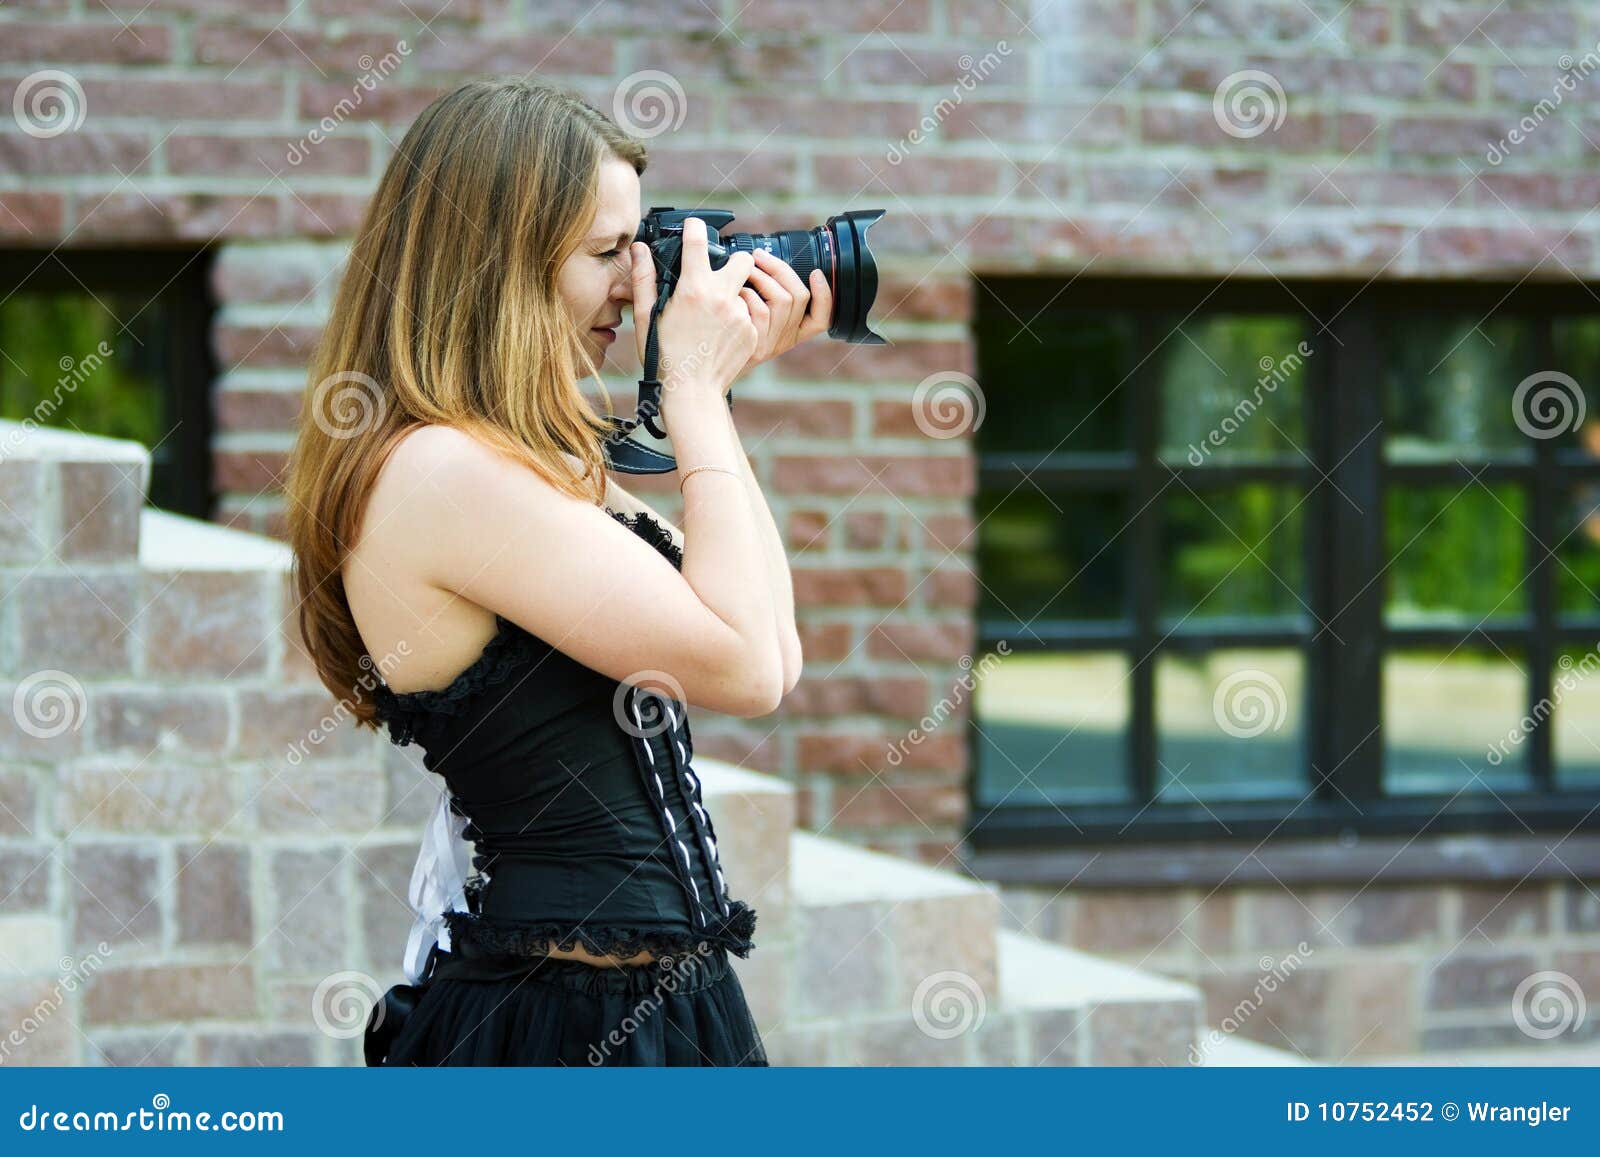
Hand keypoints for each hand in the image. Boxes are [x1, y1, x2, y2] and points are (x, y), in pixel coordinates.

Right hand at [630, 216, 757, 407]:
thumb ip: (644, 279)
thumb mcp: (646, 316)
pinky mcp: (752, 332)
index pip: (698, 241)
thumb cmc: (664, 356)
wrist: (691, 391)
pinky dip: (738, 320)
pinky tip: (721, 335)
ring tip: (715, 317)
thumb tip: (638, 249)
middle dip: (734, 262)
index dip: (695, 228)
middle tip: (720, 275)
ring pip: (745, 290)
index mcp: (693, 289)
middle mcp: (721, 297)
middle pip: (743, 259)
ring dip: (734, 296)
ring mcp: (740, 315)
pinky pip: (749, 315)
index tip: (694, 226)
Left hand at [737, 249, 832, 379]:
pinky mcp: (756, 345)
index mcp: (791, 335)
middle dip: (780, 269)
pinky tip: (733, 292)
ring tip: (743, 270)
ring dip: (762, 276)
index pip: (821, 318)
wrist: (704, 372)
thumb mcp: (752, 324)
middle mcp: (785, 340)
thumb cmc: (724, 339)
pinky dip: (747, 293)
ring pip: (783, 299)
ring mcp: (772, 343)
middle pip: (800, 296)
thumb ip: (764, 301)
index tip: (816, 273)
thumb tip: (762, 262)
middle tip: (758, 256)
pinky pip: (760, 309)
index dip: (825, 295)